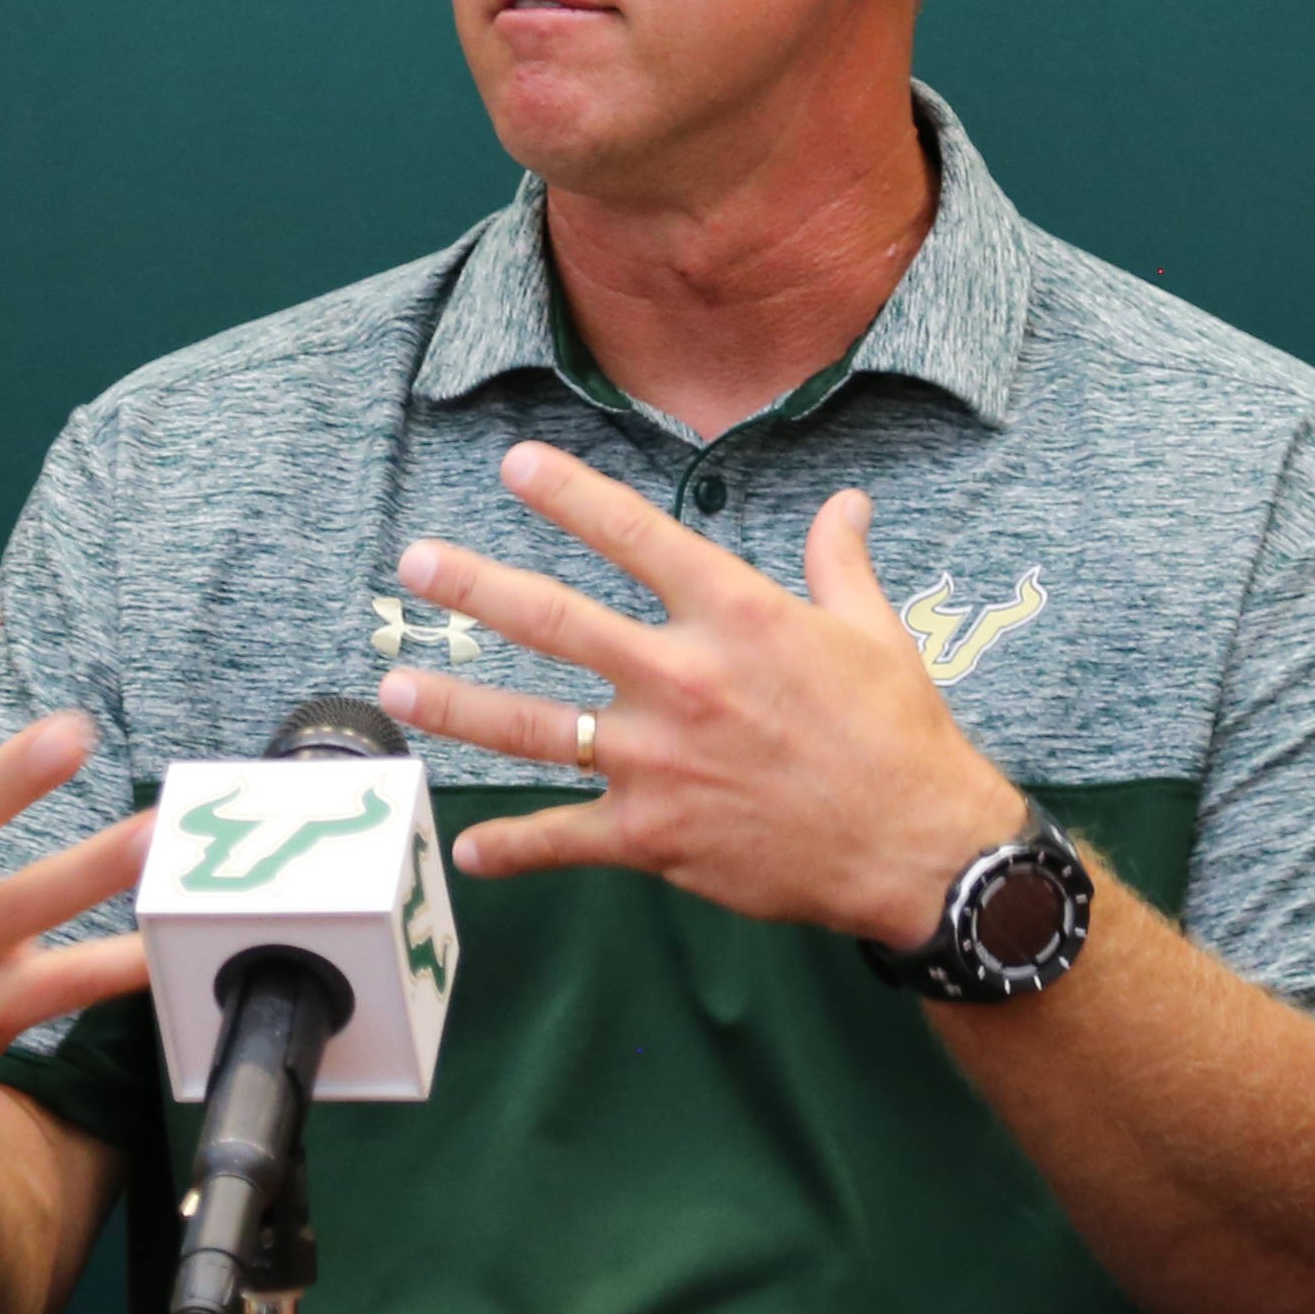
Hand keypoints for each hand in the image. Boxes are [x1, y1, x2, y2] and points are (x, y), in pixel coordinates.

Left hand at [375, 443, 1029, 949]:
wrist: (919, 847)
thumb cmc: (899, 734)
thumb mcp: (876, 631)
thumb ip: (841, 563)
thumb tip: (845, 504)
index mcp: (736, 614)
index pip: (635, 536)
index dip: (569, 495)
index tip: (514, 465)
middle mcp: (684, 678)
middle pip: (556, 622)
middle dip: (476, 587)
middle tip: (415, 564)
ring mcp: (661, 761)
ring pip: (537, 726)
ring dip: (459, 704)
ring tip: (396, 683)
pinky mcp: (655, 837)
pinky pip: (565, 839)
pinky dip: (514, 846)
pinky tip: (469, 848)